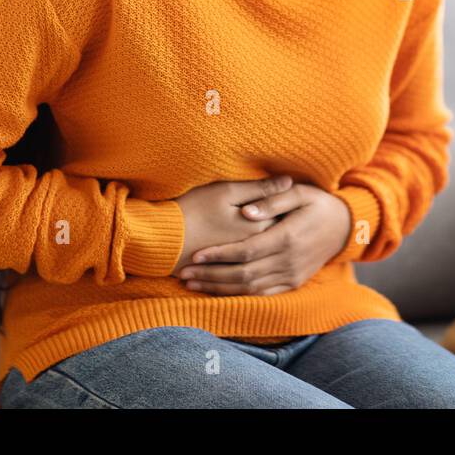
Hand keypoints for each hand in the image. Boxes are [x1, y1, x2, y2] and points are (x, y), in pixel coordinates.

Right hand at [168, 175, 293, 277]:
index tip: (293, 199)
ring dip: (271, 248)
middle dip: (285, 229)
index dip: (290, 208)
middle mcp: (254, 250)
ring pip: (266, 257)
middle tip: (290, 215)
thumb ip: (260, 188)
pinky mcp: (227, 272)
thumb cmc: (194, 209)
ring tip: (271, 234)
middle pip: (279, 240)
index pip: (287, 219)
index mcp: (259, 228)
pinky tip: (254, 254)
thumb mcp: (227, 192)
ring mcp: (241, 264)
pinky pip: (249, 272)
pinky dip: (255, 264)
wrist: (162, 239)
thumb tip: (289, 182)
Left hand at [175, 182, 352, 295]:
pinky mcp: (293, 283)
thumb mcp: (300, 192)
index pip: (246, 251)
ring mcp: (292, 275)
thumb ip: (272, 199)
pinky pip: (262, 294)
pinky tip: (218, 292)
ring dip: (219, 289)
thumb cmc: (318, 203)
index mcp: (288, 237)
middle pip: (243, 274)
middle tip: (184, 273)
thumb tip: (247, 211)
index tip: (195, 255)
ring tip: (193, 284)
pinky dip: (238, 296)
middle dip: (211, 276)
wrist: (345, 226)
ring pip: (249, 289)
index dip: (219, 255)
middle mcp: (289, 261)